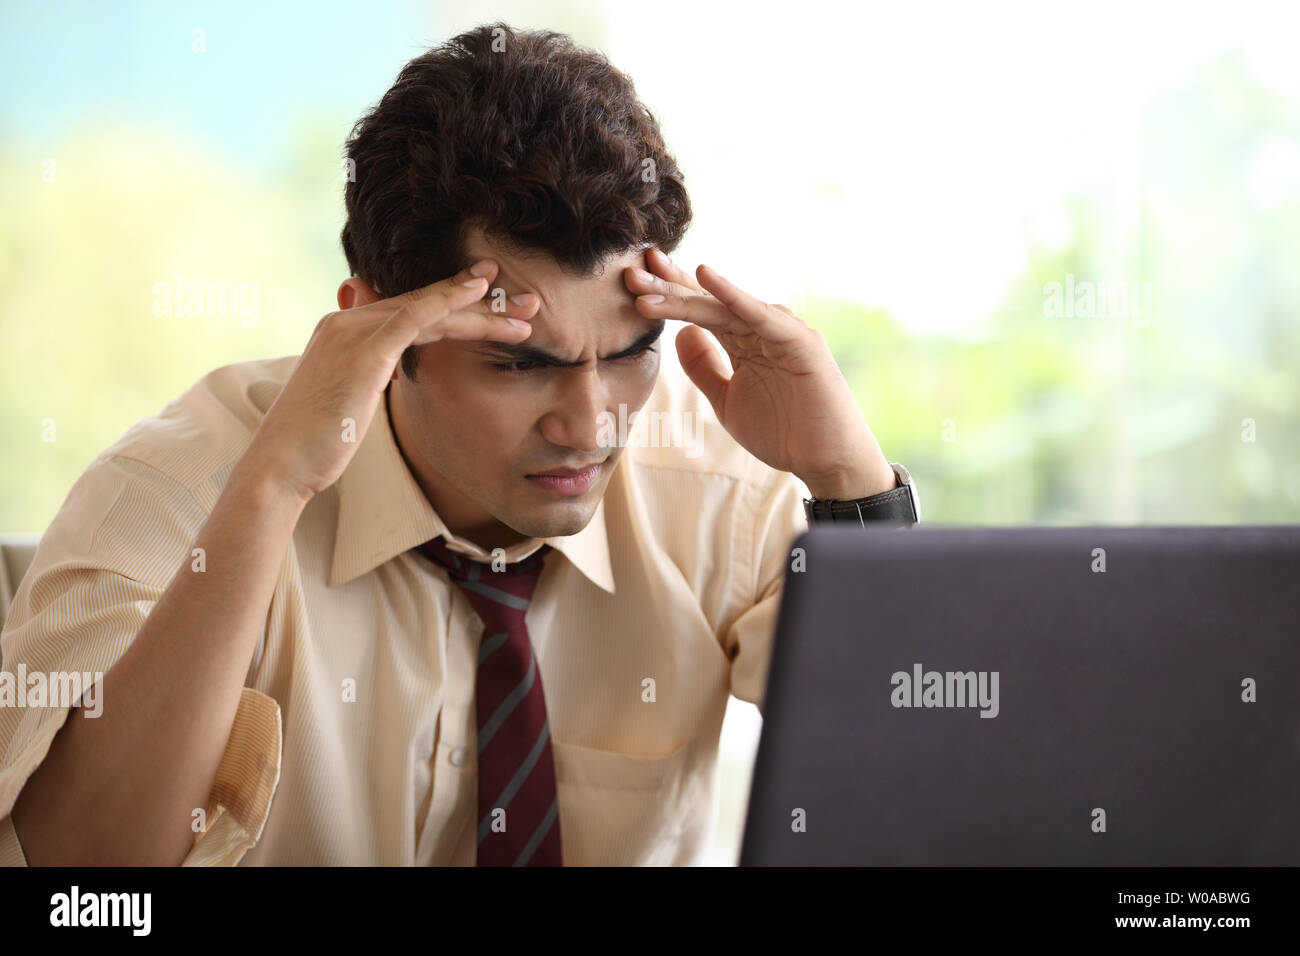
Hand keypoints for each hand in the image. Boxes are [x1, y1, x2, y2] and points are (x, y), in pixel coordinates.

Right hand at [246, 260, 537, 501]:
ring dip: (483, 306)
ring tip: (529, 308)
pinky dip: (450, 301)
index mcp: (342, 331)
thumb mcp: (345, 405)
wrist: (280, 466)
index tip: (495, 300)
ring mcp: (352, 331)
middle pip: (426, 303)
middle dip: (481, 300)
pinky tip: (480, 294)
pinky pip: (415, 316)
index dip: (456, 304)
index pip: (411, 311)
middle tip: (529, 298)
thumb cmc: (313, 447)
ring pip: (430, 308)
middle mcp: (346, 321)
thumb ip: (368, 383)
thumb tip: (386, 383)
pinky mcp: (363, 350)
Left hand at [624, 249, 895, 498]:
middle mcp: (762, 328)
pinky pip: (760, 315)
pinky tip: (706, 277)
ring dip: (686, 293)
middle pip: (707, 302)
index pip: (699, 311)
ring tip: (649, 281)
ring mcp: (782, 331)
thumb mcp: (727, 401)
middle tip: (629, 272)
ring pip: (725, 306)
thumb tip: (679, 333)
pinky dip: (733, 296)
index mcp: (743, 340)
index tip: (630, 283)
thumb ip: (704, 368)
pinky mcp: (800, 342)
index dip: (666, 296)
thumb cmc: (783, 432)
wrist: (826, 461)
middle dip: (668, 287)